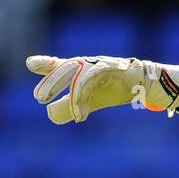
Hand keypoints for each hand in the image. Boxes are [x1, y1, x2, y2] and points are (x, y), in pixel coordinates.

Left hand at [26, 55, 178, 123]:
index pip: (60, 65)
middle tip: (39, 98)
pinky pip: (101, 81)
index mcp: (80, 69)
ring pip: (84, 75)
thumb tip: (50, 114)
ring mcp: (105, 65)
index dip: (46, 64)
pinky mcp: (120, 70)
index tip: (30, 64)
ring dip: (72, 93)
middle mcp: (90, 64)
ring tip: (62, 110)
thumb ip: (67, 108)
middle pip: (69, 68)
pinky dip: (89, 97)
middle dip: (54, 81)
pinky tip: (81, 114)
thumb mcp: (88, 101)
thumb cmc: (115, 89)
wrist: (148, 82)